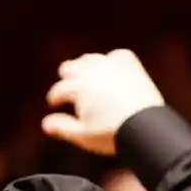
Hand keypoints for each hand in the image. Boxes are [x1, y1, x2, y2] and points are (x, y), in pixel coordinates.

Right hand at [42, 49, 164, 154]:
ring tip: (87, 75)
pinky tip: (111, 67)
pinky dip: (112, 60)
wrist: (145, 127)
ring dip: (86, 67)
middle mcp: (92, 72)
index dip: (55, 97)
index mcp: (78, 87)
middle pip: (71, 67)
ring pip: (91, 59)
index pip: (60, 89)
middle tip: (67, 84)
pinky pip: (118, 56)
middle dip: (67, 77)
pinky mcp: (131, 67)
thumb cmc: (111, 133)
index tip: (54, 103)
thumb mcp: (82, 135)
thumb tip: (45, 123)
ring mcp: (112, 67)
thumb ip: (62, 127)